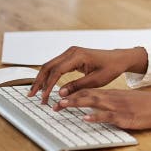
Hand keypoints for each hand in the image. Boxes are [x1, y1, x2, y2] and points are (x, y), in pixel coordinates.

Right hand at [28, 46, 147, 103]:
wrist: (118, 59)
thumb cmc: (110, 68)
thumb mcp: (95, 81)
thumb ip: (77, 86)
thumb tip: (59, 94)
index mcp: (78, 56)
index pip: (56, 71)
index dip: (48, 86)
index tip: (44, 98)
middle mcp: (72, 51)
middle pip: (48, 66)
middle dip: (39, 81)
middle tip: (32, 96)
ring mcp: (70, 52)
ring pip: (50, 65)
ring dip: (42, 79)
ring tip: (36, 93)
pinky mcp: (71, 56)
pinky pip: (56, 65)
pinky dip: (49, 75)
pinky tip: (45, 86)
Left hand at [55, 90, 150, 129]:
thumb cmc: (146, 104)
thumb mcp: (126, 101)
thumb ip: (111, 103)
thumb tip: (96, 109)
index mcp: (112, 94)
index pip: (88, 91)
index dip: (72, 93)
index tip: (59, 97)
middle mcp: (112, 98)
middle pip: (87, 95)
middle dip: (69, 99)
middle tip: (53, 103)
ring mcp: (118, 106)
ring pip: (94, 102)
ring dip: (76, 104)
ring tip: (62, 106)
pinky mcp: (125, 116)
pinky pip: (108, 116)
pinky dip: (96, 116)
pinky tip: (86, 118)